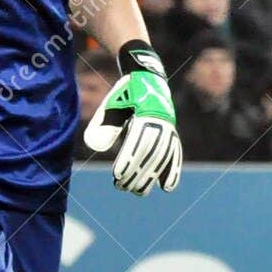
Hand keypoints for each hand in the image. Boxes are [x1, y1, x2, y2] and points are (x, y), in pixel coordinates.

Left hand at [83, 44, 182, 194]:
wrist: (148, 80)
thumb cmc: (125, 95)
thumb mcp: (111, 105)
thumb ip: (104, 124)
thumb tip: (96, 148)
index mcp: (145, 113)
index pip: (136, 142)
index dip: (128, 160)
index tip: (117, 175)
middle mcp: (161, 122)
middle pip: (150, 154)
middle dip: (137, 173)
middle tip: (122, 187)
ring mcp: (169, 130)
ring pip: (162, 158)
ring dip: (151, 177)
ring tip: (138, 191)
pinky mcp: (173, 136)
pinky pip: (175, 156)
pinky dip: (173, 172)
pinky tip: (167, 188)